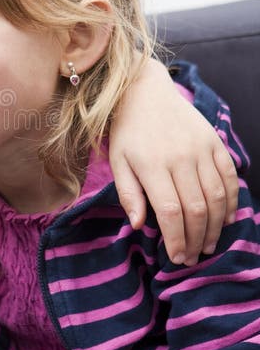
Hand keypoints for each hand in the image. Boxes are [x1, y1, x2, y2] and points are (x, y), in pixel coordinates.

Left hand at [110, 58, 237, 264]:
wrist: (144, 92)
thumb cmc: (127, 131)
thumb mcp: (117, 162)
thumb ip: (128, 194)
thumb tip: (138, 225)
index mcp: (152, 165)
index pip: (171, 212)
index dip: (176, 239)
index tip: (176, 257)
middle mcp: (180, 157)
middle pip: (196, 208)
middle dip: (196, 239)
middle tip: (193, 257)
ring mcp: (201, 148)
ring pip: (216, 196)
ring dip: (215, 226)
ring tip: (209, 245)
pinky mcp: (214, 142)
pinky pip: (229, 176)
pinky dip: (231, 201)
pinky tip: (227, 219)